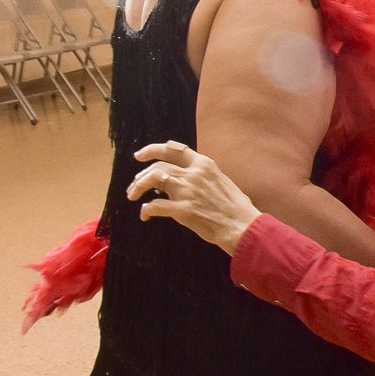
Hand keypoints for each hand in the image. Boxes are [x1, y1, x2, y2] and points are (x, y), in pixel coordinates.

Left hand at [127, 141, 262, 253]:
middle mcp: (194, 174)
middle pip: (158, 166)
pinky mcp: (183, 209)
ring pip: (153, 180)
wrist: (242, 226)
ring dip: (138, 187)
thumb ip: (203, 176)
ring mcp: (188, 191)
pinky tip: (145, 215)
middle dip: (141, 175)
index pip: (174, 149)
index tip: (139, 155)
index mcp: (204, 164)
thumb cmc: (236, 208)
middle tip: (134, 185)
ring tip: (132, 195)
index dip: (153, 149)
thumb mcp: (222, 181)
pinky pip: (156, 206)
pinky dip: (146, 209)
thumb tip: (187, 178)